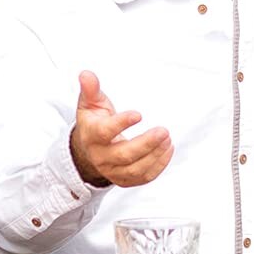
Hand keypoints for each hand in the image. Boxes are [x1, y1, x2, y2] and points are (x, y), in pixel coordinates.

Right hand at [69, 70, 172, 188]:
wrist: (88, 150)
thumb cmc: (94, 122)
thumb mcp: (90, 104)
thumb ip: (90, 89)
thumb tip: (86, 74)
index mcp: (92, 135)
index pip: (105, 132)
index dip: (121, 124)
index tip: (139, 114)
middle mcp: (101, 156)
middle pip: (124, 155)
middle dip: (146, 144)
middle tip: (164, 130)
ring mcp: (112, 170)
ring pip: (135, 169)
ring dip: (154, 155)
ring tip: (167, 138)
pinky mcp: (124, 179)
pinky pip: (143, 178)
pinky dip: (158, 166)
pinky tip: (167, 149)